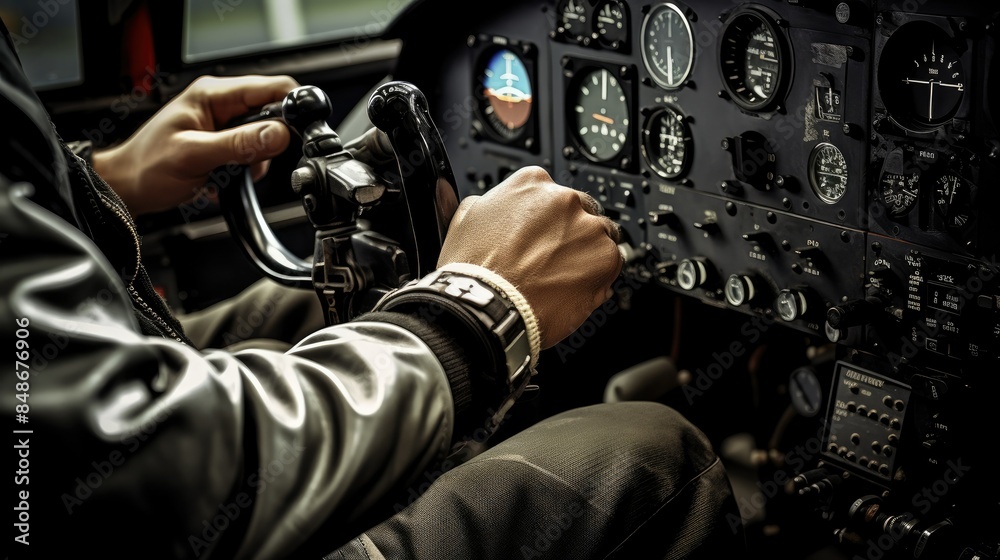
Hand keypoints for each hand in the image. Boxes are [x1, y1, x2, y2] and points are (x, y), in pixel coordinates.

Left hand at [92, 75, 299, 215]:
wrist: (127, 188)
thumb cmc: (147, 167)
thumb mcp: (194, 155)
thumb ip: (240, 144)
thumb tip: (279, 134)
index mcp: (213, 94)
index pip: (273, 88)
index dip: (293, 109)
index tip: (298, 135)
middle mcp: (221, 104)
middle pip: (274, 114)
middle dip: (270, 144)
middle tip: (249, 163)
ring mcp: (224, 124)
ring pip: (267, 138)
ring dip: (256, 162)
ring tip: (229, 172)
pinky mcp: (226, 143)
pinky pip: (254, 154)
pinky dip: (246, 170)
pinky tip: (225, 178)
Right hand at [437, 166, 622, 348]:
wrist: (489, 308)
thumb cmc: (474, 271)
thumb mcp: (463, 221)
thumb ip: (483, 203)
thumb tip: (480, 199)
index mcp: (532, 183)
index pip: (552, 195)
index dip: (548, 221)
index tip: (542, 238)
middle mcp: (563, 198)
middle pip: (581, 212)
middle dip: (571, 235)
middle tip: (551, 262)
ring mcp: (588, 227)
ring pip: (600, 237)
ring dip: (586, 255)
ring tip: (561, 280)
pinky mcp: (606, 256)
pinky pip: (613, 263)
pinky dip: (600, 277)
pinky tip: (572, 289)